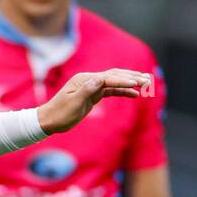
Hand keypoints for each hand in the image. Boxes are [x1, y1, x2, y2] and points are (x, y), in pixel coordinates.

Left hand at [38, 69, 152, 134]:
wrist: (49, 121)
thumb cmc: (59, 114)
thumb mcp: (72, 103)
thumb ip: (86, 90)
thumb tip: (99, 79)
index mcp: (84, 79)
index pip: (107, 78)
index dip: (123, 80)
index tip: (136, 83)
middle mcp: (89, 79)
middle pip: (114, 75)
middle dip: (132, 77)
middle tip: (148, 80)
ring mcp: (92, 86)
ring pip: (115, 81)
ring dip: (130, 82)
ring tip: (146, 84)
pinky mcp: (93, 94)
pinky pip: (111, 91)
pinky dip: (123, 91)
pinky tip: (134, 94)